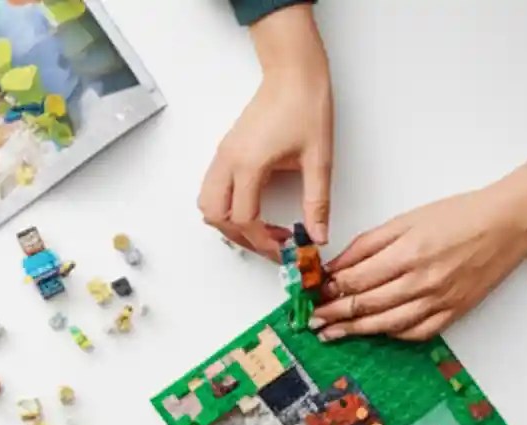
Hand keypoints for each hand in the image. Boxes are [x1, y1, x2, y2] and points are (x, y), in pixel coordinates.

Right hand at [199, 4, 332, 258]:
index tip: (285, 249)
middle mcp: (229, 161)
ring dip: (229, 224)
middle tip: (272, 246)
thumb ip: (317, 203)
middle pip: (217, 217)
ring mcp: (223, 156)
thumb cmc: (305, 105)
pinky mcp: (226, 151)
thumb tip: (317, 235)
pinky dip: (225, 207)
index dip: (264, 242)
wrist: (294, 73)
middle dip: (242, 238)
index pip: (244, 219)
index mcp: (249, 164)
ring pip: (208, 205)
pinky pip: (212, 189)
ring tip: (262, 230)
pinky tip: (253, 209)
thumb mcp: (319, 160)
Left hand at [311, 155, 526, 340]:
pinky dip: (392, 333)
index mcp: (407, 253)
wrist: (507, 224)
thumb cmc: (459, 215)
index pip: (356, 279)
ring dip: (355, 330)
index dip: (329, 290)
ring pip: (386, 325)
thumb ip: (367, 244)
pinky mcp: (453, 313)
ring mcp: (439, 301)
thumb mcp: (406, 219)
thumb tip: (336, 265)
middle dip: (334, 314)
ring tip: (333, 333)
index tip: (312, 294)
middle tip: (313, 320)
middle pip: (366, 305)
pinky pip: (416, 332)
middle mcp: (421, 281)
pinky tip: (376, 331)